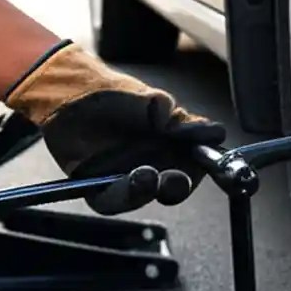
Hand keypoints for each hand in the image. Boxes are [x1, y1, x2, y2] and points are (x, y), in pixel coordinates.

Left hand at [5, 40, 225, 214]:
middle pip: (169, 190)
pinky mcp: (97, 186)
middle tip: (177, 178)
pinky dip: (123, 195)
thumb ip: (185, 123)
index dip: (200, 172)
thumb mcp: (157, 104)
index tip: (206, 167)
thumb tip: (217, 133)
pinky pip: (112, 200)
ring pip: (142, 197)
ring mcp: (123, 177)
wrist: (73, 90)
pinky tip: (130, 178)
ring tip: (148, 175)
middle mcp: (150, 166)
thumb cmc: (116, 94)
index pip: (192, 169)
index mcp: (169, 149)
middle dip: (175, 188)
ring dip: (148, 192)